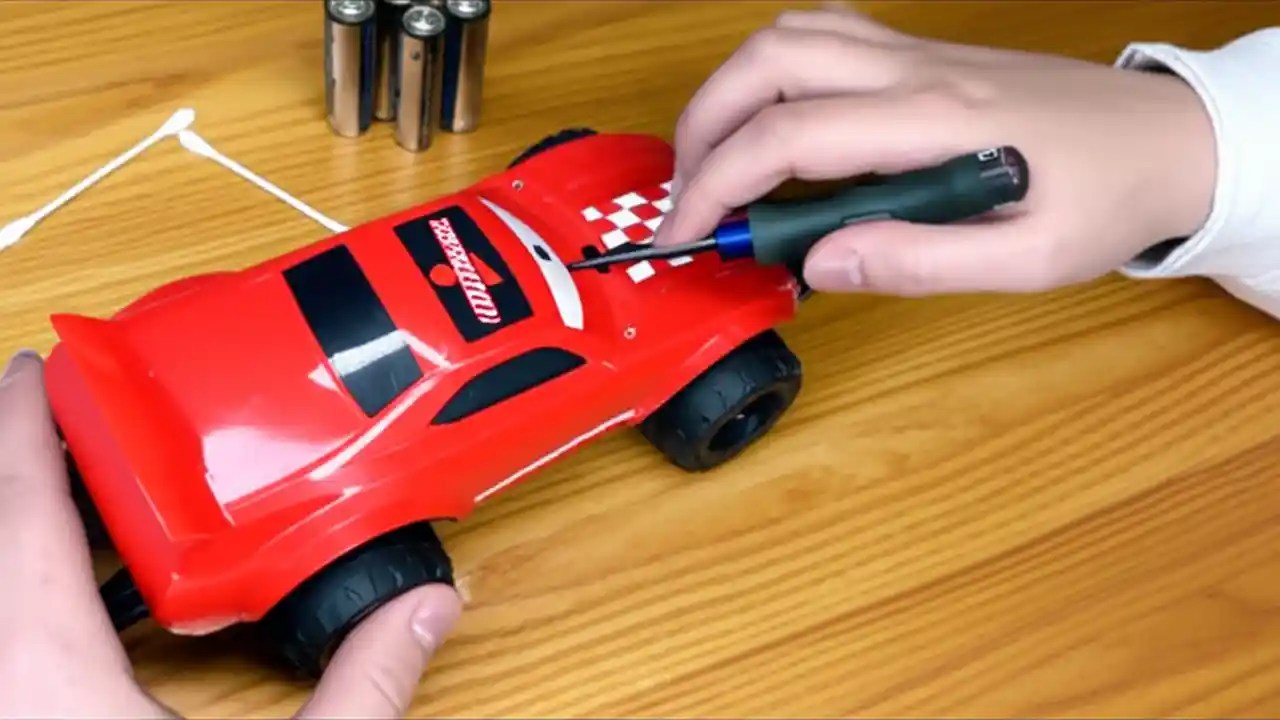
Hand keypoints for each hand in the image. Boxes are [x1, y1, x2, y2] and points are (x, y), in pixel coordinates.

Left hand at [0, 351, 462, 718]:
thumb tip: (422, 614)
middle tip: (67, 419)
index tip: (37, 368)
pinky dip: (25, 596)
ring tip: (75, 497)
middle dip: (20, 466)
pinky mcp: (6, 719)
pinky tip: (80, 611)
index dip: (20, 422)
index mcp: (38, 666)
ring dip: (21, 532)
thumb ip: (360, 689)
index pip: (17, 506)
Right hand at [655, 5, 1217, 295]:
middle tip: (687, 197)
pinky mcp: (921, 56)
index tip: (685, 237)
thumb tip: (816, 261)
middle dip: (702, 126)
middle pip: (768, 61)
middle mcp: (914, 71)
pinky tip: (773, 125)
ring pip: (789, 35)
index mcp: (934, 123)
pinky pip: (823, 36)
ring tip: (715, 162)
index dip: (716, 186)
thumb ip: (917, 261)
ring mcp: (916, 53)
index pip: (787, 137)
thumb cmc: (1105, 200)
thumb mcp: (1026, 260)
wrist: (1168, 140)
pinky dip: (770, 73)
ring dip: (730, 91)